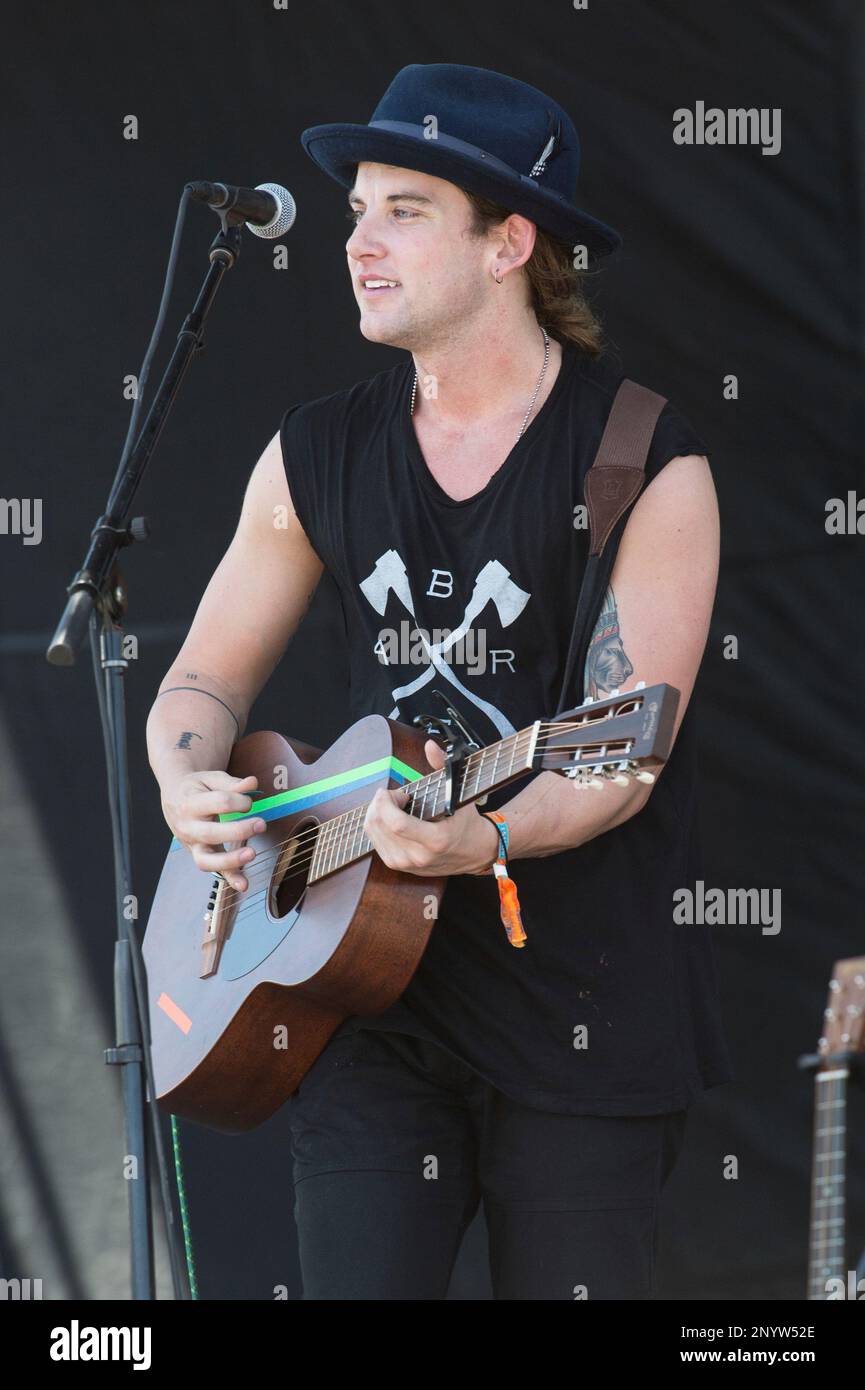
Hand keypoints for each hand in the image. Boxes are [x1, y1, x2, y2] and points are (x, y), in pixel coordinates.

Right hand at [160, 770, 266, 891]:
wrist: (174, 799)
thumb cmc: (196, 788)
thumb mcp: (210, 779)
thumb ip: (231, 783)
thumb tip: (252, 783)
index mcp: (190, 803)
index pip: (219, 803)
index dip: (239, 801)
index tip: (249, 800)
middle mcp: (188, 827)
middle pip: (212, 833)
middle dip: (238, 830)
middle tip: (261, 824)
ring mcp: (192, 845)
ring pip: (207, 859)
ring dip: (231, 860)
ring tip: (252, 854)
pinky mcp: (200, 856)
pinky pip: (214, 870)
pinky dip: (229, 878)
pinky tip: (244, 885)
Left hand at [362, 739, 500, 876]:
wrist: (475, 852)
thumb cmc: (467, 822)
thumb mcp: (459, 793)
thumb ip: (443, 767)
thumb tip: (430, 746)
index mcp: (435, 840)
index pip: (396, 824)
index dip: (387, 803)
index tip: (394, 792)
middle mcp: (418, 856)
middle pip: (380, 826)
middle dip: (380, 803)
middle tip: (397, 796)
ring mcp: (406, 864)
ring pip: (373, 833)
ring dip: (378, 813)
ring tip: (396, 806)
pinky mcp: (398, 866)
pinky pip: (375, 841)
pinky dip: (378, 824)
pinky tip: (391, 818)